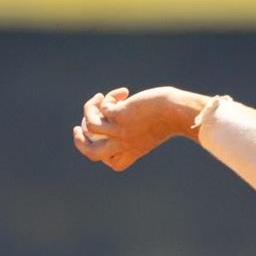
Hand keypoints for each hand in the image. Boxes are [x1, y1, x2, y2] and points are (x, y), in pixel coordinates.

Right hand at [72, 87, 203, 170]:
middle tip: (78, 128)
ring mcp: (120, 131)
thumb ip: (134, 129)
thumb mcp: (150, 129)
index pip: (111, 163)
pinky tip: (123, 93)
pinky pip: (101, 109)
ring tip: (99, 99)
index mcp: (132, 152)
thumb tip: (116, 113)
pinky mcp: (119, 116)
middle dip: (79, 141)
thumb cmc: (169, 118)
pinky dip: (107, 98)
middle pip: (92, 154)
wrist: (177, 112)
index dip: (103, 151)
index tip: (106, 137)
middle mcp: (123, 145)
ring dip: (89, 110)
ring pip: (90, 128)